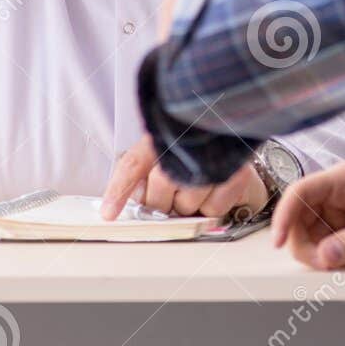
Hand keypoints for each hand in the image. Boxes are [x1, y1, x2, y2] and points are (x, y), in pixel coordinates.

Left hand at [99, 134, 268, 220]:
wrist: (229, 131)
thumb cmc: (190, 145)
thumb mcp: (160, 148)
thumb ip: (139, 171)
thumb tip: (116, 208)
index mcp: (161, 135)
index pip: (135, 163)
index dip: (120, 189)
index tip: (108, 214)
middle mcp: (188, 141)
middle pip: (162, 184)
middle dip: (160, 201)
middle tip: (167, 200)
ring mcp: (214, 157)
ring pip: (186, 203)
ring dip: (186, 207)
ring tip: (194, 190)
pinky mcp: (236, 173)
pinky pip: (213, 209)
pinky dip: (210, 209)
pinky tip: (212, 192)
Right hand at [272, 163, 344, 268]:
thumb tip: (324, 256)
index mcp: (344, 179)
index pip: (300, 192)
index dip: (283, 216)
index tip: (278, 243)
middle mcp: (335, 194)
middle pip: (298, 222)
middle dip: (310, 247)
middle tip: (333, 264)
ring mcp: (338, 214)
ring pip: (310, 241)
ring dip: (329, 257)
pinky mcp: (343, 232)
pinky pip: (326, 252)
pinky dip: (341, 262)